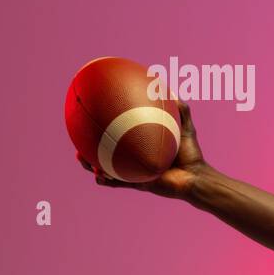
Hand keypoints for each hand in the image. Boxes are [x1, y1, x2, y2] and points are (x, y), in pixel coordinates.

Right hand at [77, 101, 208, 199]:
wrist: (195, 178)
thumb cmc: (191, 154)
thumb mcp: (186, 127)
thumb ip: (181, 109)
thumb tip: (170, 90)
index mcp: (139, 145)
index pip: (118, 135)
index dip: (103, 128)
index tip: (92, 116)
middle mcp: (133, 158)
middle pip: (104, 152)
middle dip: (89, 146)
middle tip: (78, 137)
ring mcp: (133, 172)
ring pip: (104, 169)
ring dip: (91, 165)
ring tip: (81, 157)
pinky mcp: (137, 185)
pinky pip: (118, 184)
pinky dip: (107, 181)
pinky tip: (99, 176)